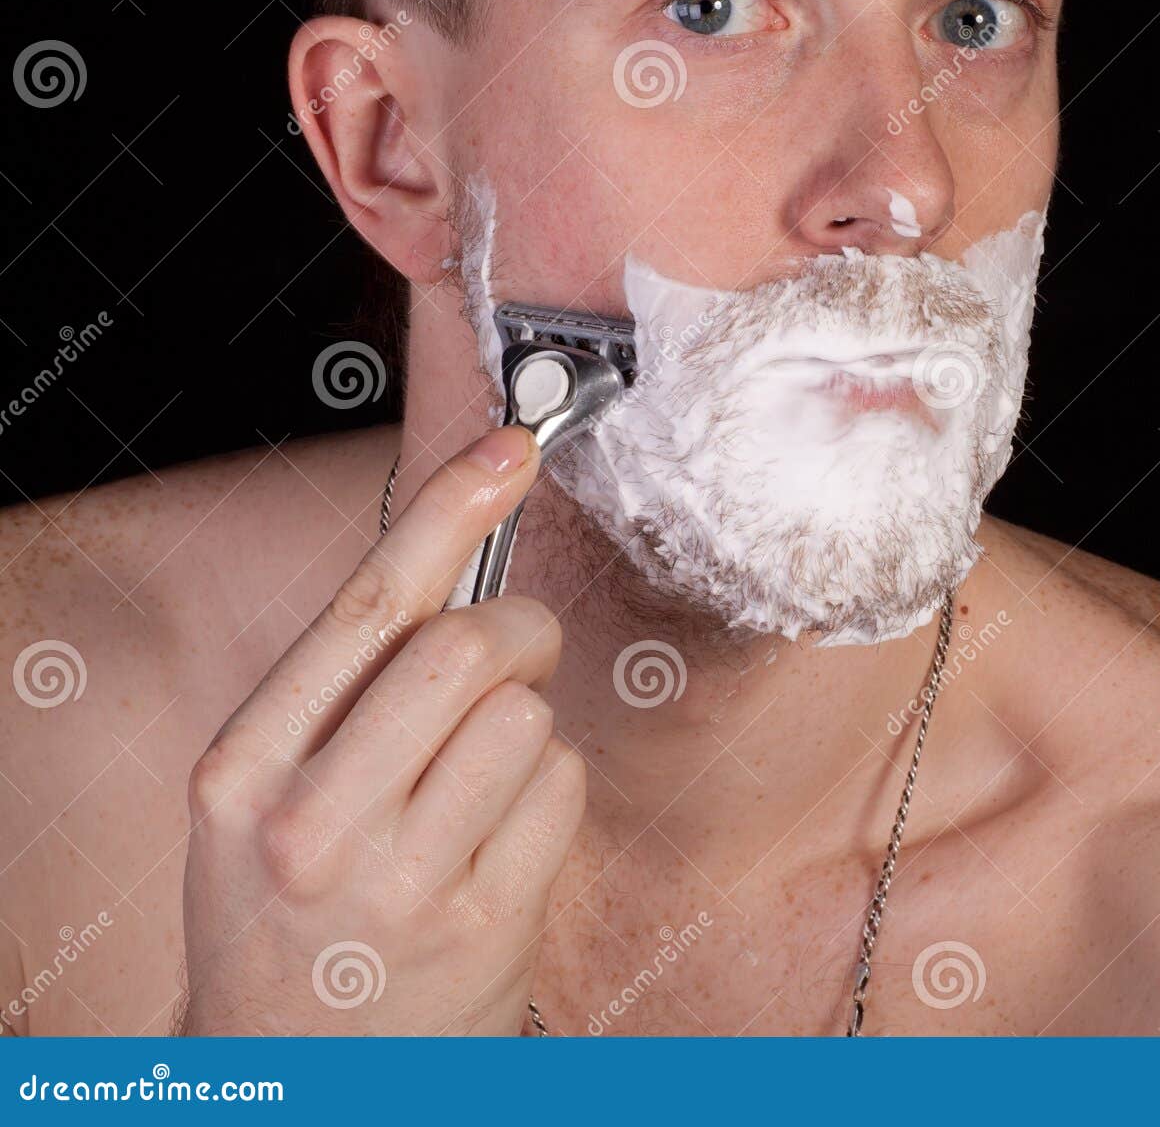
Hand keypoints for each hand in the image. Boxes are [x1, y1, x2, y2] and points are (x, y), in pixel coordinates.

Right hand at [179, 427, 583, 1034]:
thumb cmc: (289, 915)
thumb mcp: (262, 801)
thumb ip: (339, 693)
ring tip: (486, 773)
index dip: (449, 512)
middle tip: (520, 647)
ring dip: (528, 721)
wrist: (298, 1072)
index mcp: (243, 771)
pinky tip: (505, 832)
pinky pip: (560, 787)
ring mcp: (402, 882)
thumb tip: (452, 562)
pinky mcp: (484, 924)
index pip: (365, 609)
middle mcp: (313, 825)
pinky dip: (551, 786)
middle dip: (516, 627)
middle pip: (465, 649)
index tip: (510, 450)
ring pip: (525, 716)